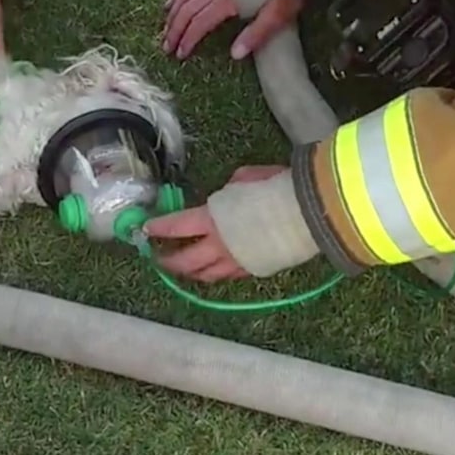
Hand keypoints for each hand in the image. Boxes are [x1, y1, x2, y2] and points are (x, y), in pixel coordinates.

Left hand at [144, 165, 288, 282]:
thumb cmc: (276, 189)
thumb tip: (228, 193)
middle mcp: (219, 246)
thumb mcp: (246, 178)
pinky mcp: (254, 270)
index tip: (145, 229)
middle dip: (168, 261)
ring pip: (205, 275)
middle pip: (185, 261)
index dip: (158, 228)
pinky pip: (228, 276)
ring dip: (190, 273)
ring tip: (183, 269)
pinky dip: (216, 273)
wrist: (309, 213)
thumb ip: (230, 189)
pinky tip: (213, 269)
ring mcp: (236, 261)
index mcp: (212, 220)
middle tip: (158, 258)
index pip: (175, 227)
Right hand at [161, 0, 304, 60]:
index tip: (181, 54)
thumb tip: (235, 55)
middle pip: (187, 11)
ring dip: (172, 16)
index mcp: (229, 2)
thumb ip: (256, 34)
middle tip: (167, 47)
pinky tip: (171, 4)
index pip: (200, 24)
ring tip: (165, 31)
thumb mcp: (277, 14)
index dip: (188, 40)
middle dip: (174, 30)